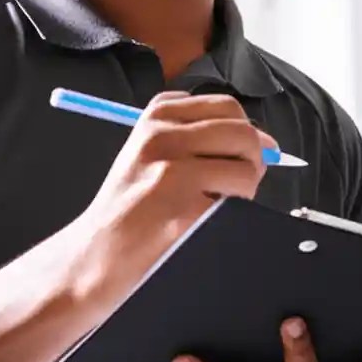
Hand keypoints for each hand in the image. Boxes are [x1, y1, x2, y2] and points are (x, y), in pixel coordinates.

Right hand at [68, 92, 274, 315]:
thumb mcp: (150, 150)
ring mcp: (173, 172)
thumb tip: (265, 141)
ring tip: (216, 205)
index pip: (227, 107)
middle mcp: (163, 136)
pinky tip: (205, 222)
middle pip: (243, 133)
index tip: (242, 154)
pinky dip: (232, 214)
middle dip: (252, 160)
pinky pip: (237, 203)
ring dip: (244, 191)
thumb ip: (199, 135)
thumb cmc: (128, 205)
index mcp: (157, 116)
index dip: (245, 132)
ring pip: (247, 168)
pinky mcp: (185, 209)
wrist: (96, 254)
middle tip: (237, 185)